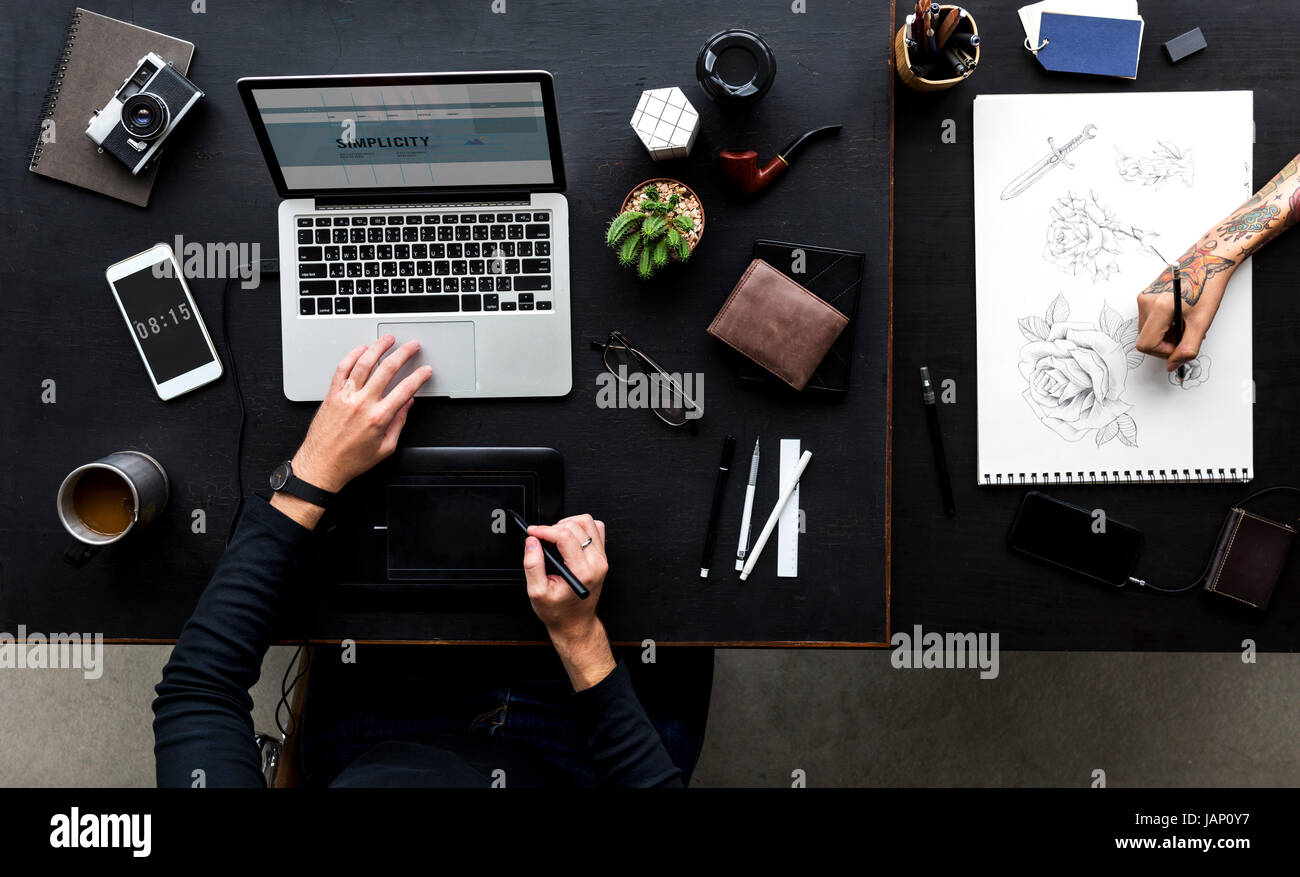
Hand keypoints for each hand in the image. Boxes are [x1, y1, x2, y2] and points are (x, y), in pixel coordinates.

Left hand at [292, 335, 431, 491]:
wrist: (321, 465)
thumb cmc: (350, 460)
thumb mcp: (385, 448)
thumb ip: (398, 424)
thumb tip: (406, 405)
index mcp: (378, 418)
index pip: (405, 389)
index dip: (419, 377)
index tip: (425, 370)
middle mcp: (362, 403)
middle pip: (387, 370)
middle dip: (404, 354)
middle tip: (412, 346)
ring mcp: (345, 397)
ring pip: (364, 363)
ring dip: (379, 347)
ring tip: (388, 339)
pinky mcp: (332, 395)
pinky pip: (342, 369)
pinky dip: (352, 356)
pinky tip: (361, 350)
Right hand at [523, 514, 613, 689]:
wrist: (575, 623)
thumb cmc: (558, 611)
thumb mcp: (537, 592)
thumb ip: (532, 565)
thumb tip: (531, 542)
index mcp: (582, 571)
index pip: (564, 536)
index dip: (544, 530)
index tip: (532, 532)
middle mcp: (596, 563)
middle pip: (576, 526)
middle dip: (553, 527)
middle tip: (541, 538)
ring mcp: (601, 559)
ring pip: (588, 522)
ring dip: (568, 524)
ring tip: (554, 537)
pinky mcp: (602, 556)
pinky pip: (596, 529)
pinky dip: (580, 528)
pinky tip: (568, 538)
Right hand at [1135, 243, 1236, 371]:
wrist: (1207, 261)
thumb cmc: (1207, 286)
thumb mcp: (1202, 322)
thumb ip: (1187, 348)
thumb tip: (1172, 365)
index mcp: (1159, 307)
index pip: (1147, 345)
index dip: (1164, 352)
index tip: (1180, 347)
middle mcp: (1146, 301)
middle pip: (1145, 339)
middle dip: (1166, 343)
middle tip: (1186, 333)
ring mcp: (1143, 297)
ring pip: (1147, 331)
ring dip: (1165, 334)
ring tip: (1184, 323)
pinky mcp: (1145, 295)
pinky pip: (1148, 320)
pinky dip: (1163, 324)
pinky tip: (1178, 315)